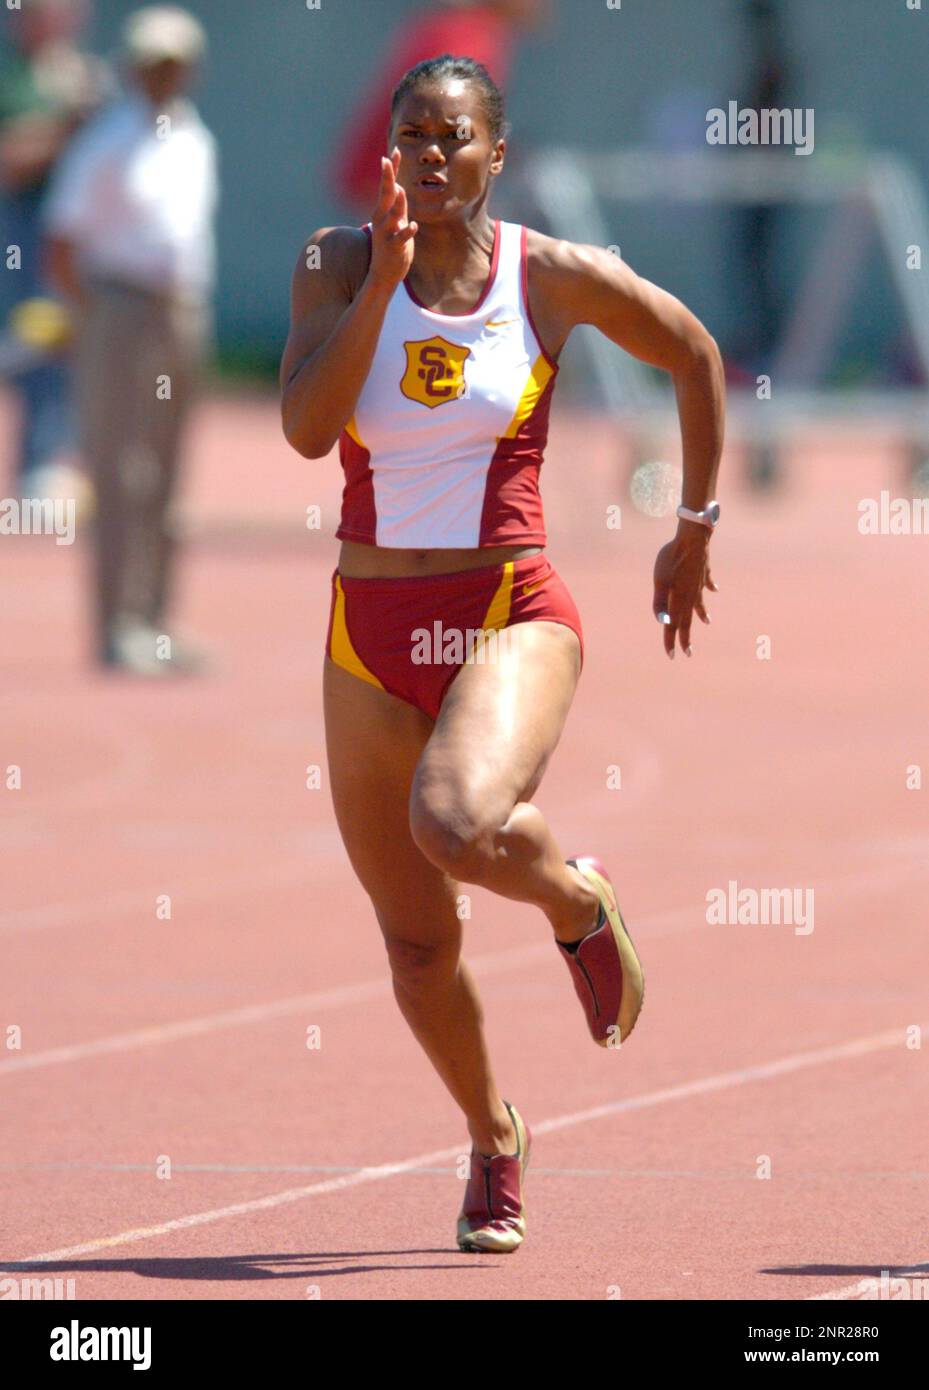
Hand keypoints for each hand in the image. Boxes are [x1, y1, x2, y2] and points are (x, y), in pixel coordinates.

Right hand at [367, 147, 416, 292]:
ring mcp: (387, 233)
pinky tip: (413, 226)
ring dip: (398, 202)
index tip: (395, 151)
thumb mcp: (394, 221)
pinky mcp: (394, 248)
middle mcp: (381, 219)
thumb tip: (398, 185)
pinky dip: (407, 231)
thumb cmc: (390, 244)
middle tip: (386, 160)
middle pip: (385, 194)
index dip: (391, 169)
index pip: (388, 186)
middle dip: (387, 177)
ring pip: (393, 214)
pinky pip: (401, 238)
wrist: (382, 273)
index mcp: (382, 211)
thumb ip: (396, 204)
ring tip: (401, 189)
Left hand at [652, 524, 717, 658]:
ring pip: (699, 603)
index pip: (674, 625)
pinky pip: (707, 583)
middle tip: (688, 652)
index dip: (671, 641)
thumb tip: (663, 622)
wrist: (692, 538)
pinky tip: (715, 589)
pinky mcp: (703, 571)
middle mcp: (691, 595)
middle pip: (687, 620)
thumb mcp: (660, 581)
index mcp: (679, 599)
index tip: (672, 656)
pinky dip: (710, 588)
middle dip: (686, 637)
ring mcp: (699, 583)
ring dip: (702, 615)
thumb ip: (660, 603)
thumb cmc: (672, 559)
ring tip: (707, 623)